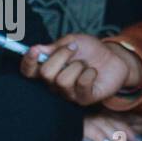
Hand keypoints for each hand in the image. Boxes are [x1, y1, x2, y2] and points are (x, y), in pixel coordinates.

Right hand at [20, 33, 141, 106]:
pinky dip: (90, 73)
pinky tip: (93, 72)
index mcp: (47, 69)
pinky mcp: (84, 99)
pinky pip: (81, 85)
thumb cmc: (90, 50)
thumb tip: (35, 49)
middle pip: (45, 74)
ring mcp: (68, 94)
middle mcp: (54, 85)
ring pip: (63, 80)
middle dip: (61, 56)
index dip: (28, 62)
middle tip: (74, 49)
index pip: (28, 72)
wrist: (113, 58)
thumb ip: (54, 47)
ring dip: (78, 66)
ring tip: (85, 64)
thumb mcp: (72, 41)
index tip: (35, 50)